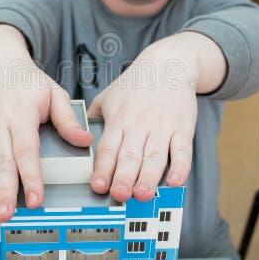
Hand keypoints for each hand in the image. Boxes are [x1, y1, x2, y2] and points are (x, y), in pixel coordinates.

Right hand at [0, 56, 91, 221]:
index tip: (36, 199)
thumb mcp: (54, 93)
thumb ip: (67, 119)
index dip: (31, 176)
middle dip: (4, 189)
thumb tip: (85, 141)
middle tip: (5, 214)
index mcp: (21, 115)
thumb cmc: (28, 80)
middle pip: (2, 161)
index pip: (27, 150)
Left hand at [86, 32, 224, 201]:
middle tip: (119, 195)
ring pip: (154, 157)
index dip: (103, 169)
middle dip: (124, 177)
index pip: (108, 148)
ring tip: (142, 194)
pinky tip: (176, 181)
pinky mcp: (183, 127)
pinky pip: (182, 150)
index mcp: (119, 120)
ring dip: (148, 177)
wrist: (169, 64)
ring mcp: (162, 127)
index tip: (98, 186)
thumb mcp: (108, 96)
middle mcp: (139, 125)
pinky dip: (180, 166)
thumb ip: (93, 118)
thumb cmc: (136, 84)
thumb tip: (75, 138)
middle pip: (130, 156)